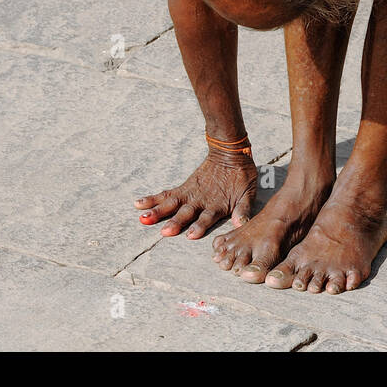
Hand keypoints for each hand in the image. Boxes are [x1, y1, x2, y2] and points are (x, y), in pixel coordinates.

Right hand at [135, 150, 258, 238]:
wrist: (230, 152)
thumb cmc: (241, 176)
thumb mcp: (248, 193)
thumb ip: (243, 210)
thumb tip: (241, 224)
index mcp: (217, 205)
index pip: (207, 217)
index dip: (199, 226)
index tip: (190, 235)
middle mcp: (201, 201)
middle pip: (186, 213)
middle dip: (175, 222)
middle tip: (165, 231)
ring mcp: (191, 194)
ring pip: (171, 204)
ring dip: (158, 212)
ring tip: (144, 219)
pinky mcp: (184, 187)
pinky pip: (166, 194)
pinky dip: (152, 199)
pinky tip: (138, 204)